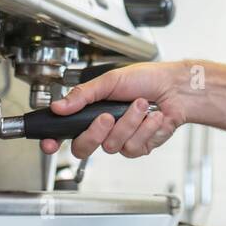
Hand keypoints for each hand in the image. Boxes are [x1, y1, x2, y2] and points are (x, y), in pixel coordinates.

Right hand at [43, 62, 187, 158]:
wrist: (175, 88)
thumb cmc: (146, 79)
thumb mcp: (110, 81)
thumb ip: (83, 95)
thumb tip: (59, 105)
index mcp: (92, 111)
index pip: (65, 132)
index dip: (53, 141)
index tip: (50, 143)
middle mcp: (104, 128)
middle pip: (83, 147)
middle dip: (95, 132)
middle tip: (107, 117)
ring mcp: (121, 139)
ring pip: (112, 146)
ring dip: (129, 122)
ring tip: (141, 105)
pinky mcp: (139, 147)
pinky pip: (133, 147)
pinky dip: (145, 129)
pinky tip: (153, 117)